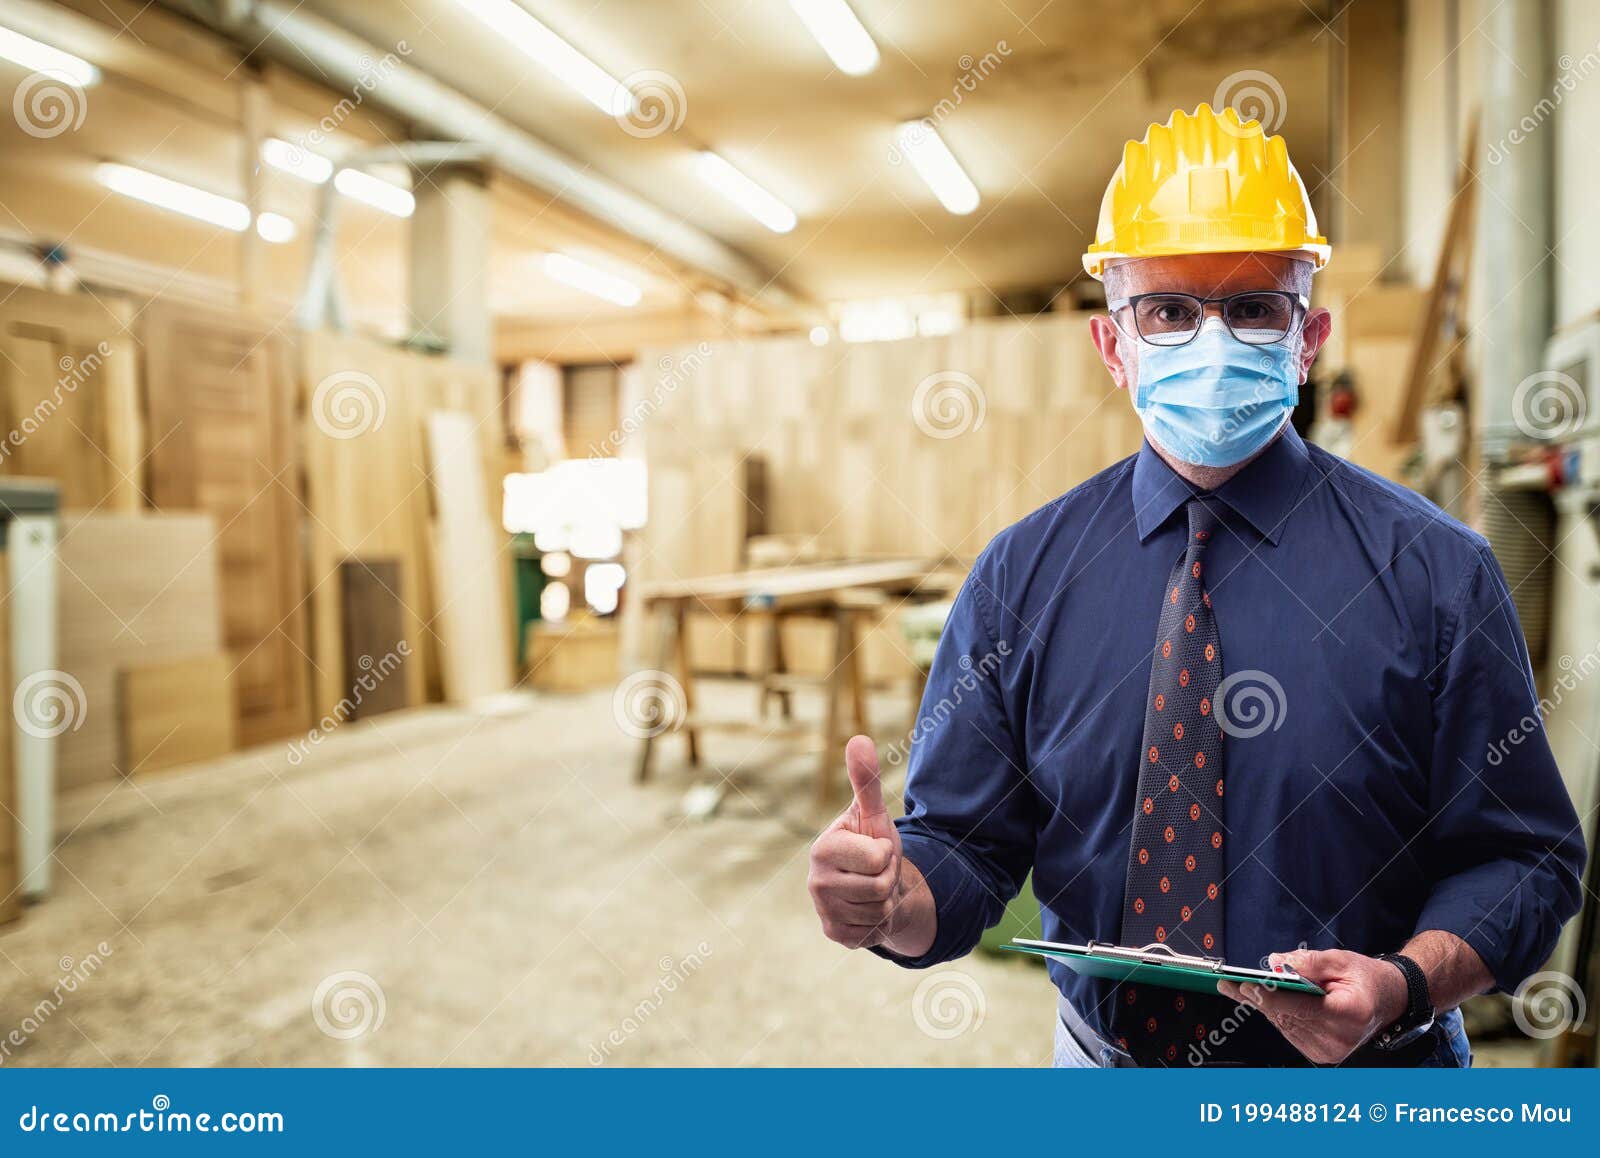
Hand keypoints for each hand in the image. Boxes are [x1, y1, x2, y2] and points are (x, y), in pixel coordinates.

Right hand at [807, 736, 931, 952]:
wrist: (876, 884)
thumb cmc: (872, 843)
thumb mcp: (874, 813)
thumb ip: (866, 780)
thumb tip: (858, 739)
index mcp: (822, 849)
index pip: (876, 857)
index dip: (886, 852)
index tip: (874, 848)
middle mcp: (815, 881)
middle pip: (880, 885)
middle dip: (888, 876)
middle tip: (876, 870)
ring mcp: (824, 911)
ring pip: (879, 910)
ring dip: (885, 899)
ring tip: (873, 888)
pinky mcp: (835, 934)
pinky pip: (874, 931)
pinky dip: (879, 921)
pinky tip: (868, 910)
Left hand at [1217, 948, 1408, 1064]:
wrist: (1390, 1001)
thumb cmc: (1368, 980)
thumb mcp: (1342, 960)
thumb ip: (1309, 961)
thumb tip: (1276, 962)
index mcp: (1350, 1014)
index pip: (1302, 1007)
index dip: (1272, 997)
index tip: (1246, 986)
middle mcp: (1340, 1038)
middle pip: (1288, 1016)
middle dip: (1258, 998)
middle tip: (1229, 983)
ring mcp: (1330, 1050)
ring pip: (1284, 1024)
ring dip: (1261, 1006)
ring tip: (1234, 988)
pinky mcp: (1321, 1053)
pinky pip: (1289, 1030)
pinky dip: (1274, 1014)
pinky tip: (1255, 999)